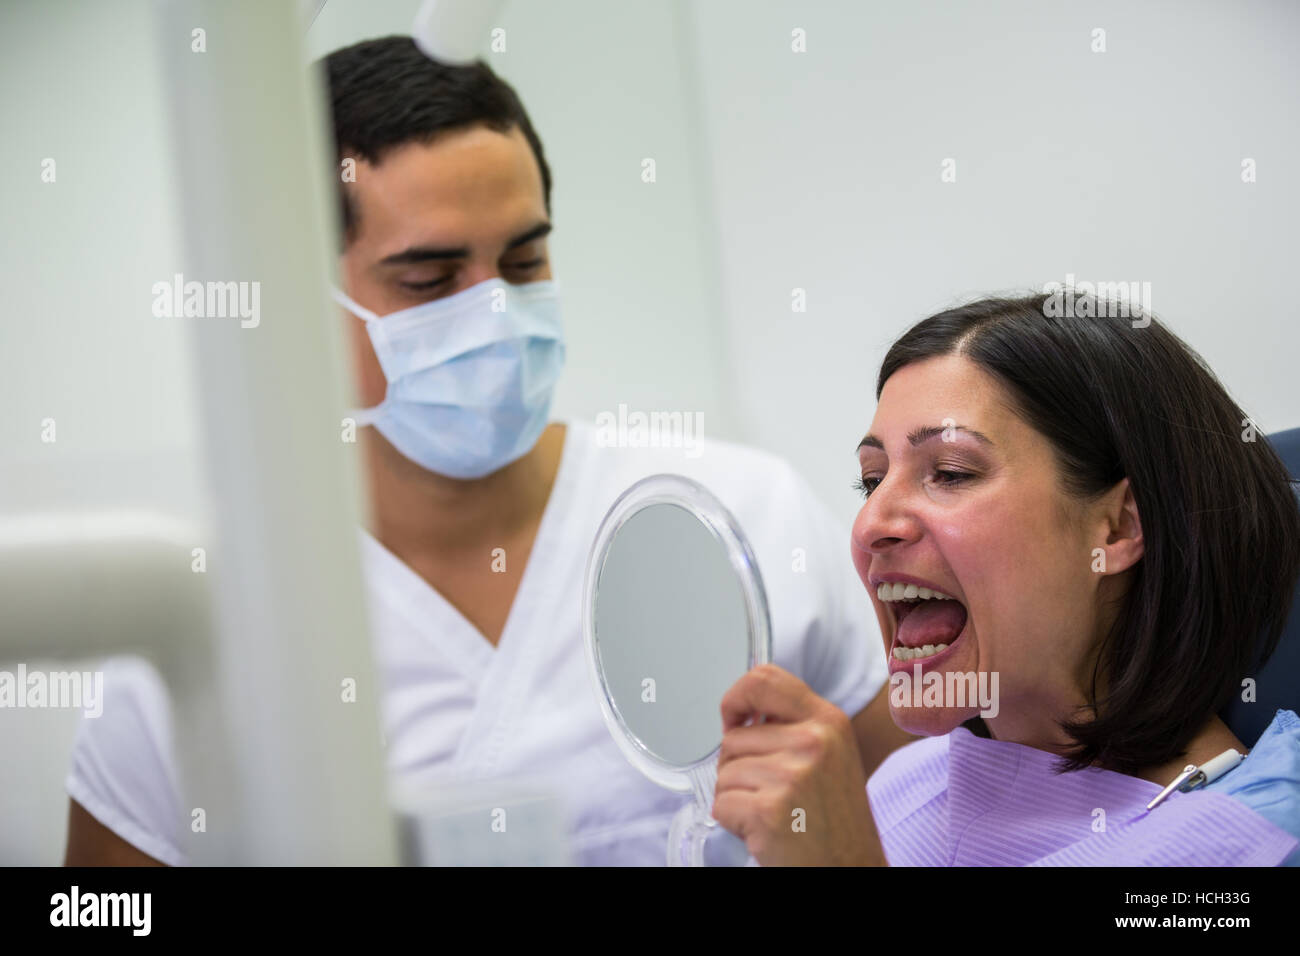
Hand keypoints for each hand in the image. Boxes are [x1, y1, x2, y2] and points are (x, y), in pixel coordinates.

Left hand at [711, 663, 885, 865]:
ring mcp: (791, 775)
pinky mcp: (769, 809)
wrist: (850, 867)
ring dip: (737, 797)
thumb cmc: (835, 818)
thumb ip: (792, 725)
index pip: (764, 678)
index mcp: (828, 721)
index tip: (733, 721)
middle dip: (738, 768)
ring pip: (723, 772)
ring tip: (772, 812)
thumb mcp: (830, 754)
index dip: (736, 697)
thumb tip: (740, 713)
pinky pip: (721, 803)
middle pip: (733, 737)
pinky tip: (764, 830)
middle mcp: (813, 741)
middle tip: (771, 793)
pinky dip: (733, 821)